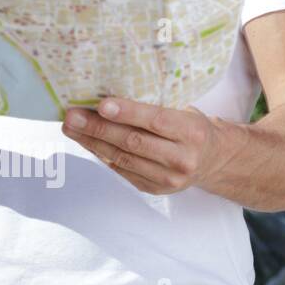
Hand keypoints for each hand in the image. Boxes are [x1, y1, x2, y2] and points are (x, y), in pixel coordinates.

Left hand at [62, 97, 222, 194]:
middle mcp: (182, 158)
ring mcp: (168, 178)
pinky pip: (121, 169)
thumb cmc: (191, 128)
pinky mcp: (154, 188)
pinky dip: (100, 153)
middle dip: (98, 128)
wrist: (214, 160)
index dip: (128, 113)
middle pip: (133, 142)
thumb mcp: (183, 111)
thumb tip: (107, 96)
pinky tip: (86, 141)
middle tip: (72, 116)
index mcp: (192, 132)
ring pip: (122, 158)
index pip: (156, 121)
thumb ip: (154, 106)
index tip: (101, 105)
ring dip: (92, 142)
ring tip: (71, 127)